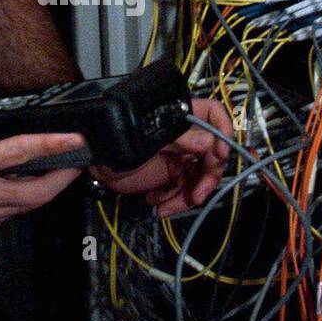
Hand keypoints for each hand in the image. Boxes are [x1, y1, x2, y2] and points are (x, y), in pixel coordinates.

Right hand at [0, 90, 87, 232]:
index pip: (19, 153)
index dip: (52, 144)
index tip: (75, 138)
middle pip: (37, 192)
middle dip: (64, 177)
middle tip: (81, 160)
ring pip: (27, 206)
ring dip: (48, 189)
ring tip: (63, 171)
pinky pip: (11, 212)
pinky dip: (27, 198)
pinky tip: (31, 183)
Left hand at [89, 97, 232, 216]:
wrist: (97, 164)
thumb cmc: (115, 141)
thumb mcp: (146, 139)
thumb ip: (178, 138)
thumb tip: (209, 141)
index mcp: (180, 116)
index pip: (213, 113)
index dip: (223, 130)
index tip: (220, 154)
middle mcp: (185, 135)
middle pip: (214, 152)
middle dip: (208, 178)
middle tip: (198, 195)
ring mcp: (180, 155)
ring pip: (202, 176)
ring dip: (190, 196)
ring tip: (169, 206)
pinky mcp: (173, 174)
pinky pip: (186, 189)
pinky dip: (176, 201)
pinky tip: (158, 204)